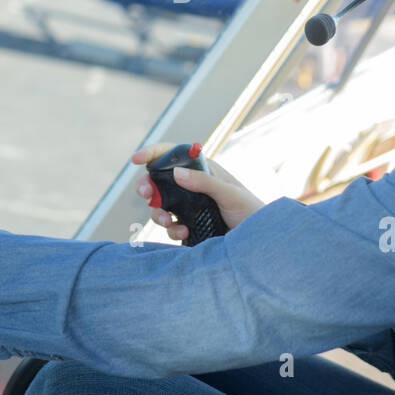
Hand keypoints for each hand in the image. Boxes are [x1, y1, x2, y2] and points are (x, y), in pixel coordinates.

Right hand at [131, 142, 264, 238]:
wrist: (258, 241)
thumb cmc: (250, 210)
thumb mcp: (229, 193)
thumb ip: (204, 182)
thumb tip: (175, 173)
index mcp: (202, 170)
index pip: (173, 155)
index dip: (152, 154)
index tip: (136, 159)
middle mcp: (192, 186)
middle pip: (159, 181)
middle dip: (148, 187)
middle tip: (146, 194)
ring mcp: (189, 206)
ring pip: (160, 205)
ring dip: (157, 213)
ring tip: (166, 221)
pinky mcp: (189, 225)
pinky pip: (171, 226)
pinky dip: (172, 229)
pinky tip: (183, 232)